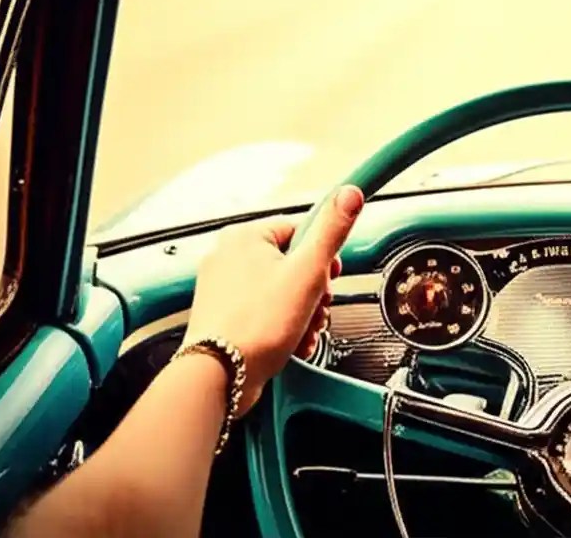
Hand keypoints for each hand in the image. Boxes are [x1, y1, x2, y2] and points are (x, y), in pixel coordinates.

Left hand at [185, 185, 363, 414]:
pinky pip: (264, 309)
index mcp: (246, 237)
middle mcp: (229, 256)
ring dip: (303, 312)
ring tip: (304, 330)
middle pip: (293, 263)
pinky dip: (283, 324)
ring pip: (281, 290)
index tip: (328, 277)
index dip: (323, 257)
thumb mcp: (307, 273)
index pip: (301, 231)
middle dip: (314, 292)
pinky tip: (292, 341)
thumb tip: (349, 195)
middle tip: (315, 309)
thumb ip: (331, 231)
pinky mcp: (224, 312)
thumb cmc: (256, 326)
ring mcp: (224, 286)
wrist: (222, 374)